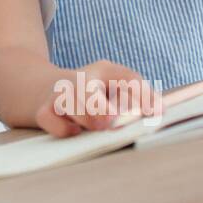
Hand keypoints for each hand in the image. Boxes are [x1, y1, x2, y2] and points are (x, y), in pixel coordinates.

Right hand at [31, 60, 160, 136]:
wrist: (44, 89)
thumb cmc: (92, 96)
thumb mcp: (115, 89)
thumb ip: (139, 100)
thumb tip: (158, 111)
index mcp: (105, 70)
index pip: (127, 78)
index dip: (142, 96)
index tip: (154, 114)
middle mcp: (82, 78)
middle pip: (92, 89)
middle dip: (104, 110)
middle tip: (114, 122)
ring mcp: (59, 93)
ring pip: (71, 103)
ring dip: (87, 119)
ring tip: (98, 127)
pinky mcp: (44, 110)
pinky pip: (52, 120)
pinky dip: (65, 128)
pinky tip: (75, 131)